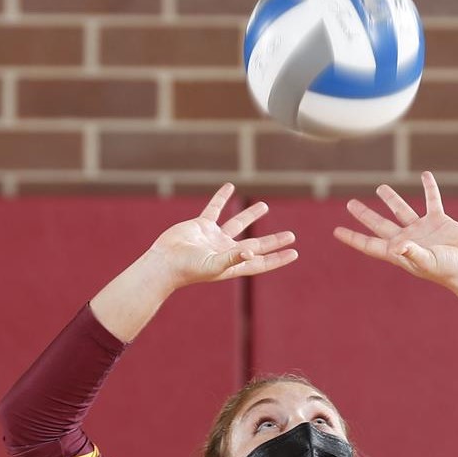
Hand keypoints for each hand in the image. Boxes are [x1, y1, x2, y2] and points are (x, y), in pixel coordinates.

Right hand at [143, 183, 298, 291]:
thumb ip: (234, 257)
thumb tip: (252, 250)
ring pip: (238, 223)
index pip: (261, 261)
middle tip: (291, 235)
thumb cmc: (189, 269)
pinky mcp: (202, 226)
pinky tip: (230, 187)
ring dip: (251, 214)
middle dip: (273, 240)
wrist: (164, 262)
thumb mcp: (214, 265)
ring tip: (265, 206)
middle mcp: (226, 251)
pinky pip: (215, 209)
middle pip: (256, 244)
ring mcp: (214, 238)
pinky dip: (222, 198)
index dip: (277, 258)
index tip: (293, 252)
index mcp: (233, 264)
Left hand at [335, 171, 457, 287]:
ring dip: (391, 199)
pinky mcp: (439, 221)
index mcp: (399, 252)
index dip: (353, 237)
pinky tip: (425, 175)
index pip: (370, 244)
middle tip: (350, 204)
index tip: (336, 231)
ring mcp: (422, 229)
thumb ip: (411, 252)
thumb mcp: (428, 262)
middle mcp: (407, 239)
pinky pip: (432, 200)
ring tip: (381, 187)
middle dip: (365, 215)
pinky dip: (429, 188)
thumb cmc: (448, 270)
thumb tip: (395, 245)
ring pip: (402, 210)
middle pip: (380, 225)